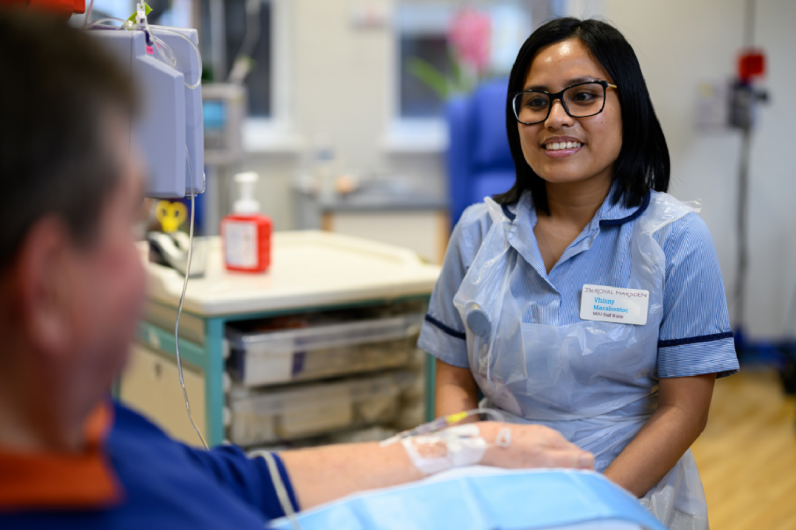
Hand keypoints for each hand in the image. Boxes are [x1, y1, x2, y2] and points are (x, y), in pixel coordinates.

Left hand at [478, 421, 593, 469]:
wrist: (483, 441)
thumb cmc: (511, 451)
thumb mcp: (541, 459)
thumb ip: (566, 459)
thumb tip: (590, 460)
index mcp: (555, 439)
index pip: (581, 455)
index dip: (582, 470)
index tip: (575, 481)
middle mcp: (548, 434)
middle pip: (568, 454)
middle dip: (569, 467)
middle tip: (558, 480)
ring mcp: (536, 435)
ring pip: (554, 452)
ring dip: (554, 464)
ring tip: (545, 474)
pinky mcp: (525, 438)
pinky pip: (541, 450)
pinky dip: (541, 460)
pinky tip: (532, 466)